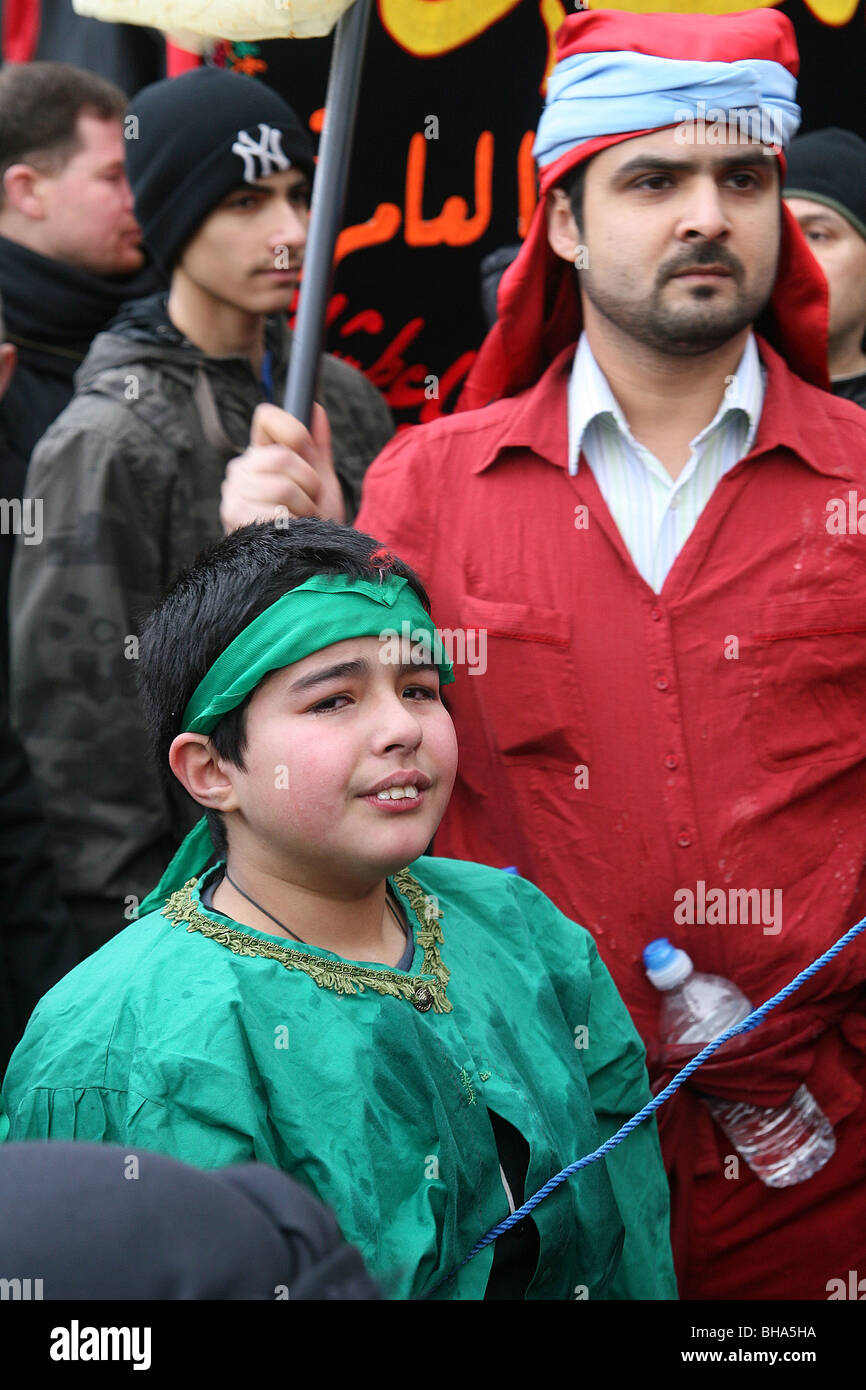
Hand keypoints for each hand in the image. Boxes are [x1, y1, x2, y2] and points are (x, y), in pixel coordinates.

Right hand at [220, 402, 345, 532]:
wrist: (302, 561)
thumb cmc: (309, 521)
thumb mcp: (319, 482)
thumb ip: (317, 447)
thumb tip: (317, 408)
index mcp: (259, 454)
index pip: (268, 417)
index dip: (295, 433)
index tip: (307, 457)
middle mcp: (241, 469)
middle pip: (284, 456)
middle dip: (309, 483)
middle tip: (308, 502)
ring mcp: (234, 493)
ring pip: (283, 487)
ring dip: (304, 508)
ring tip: (299, 519)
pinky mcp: (235, 517)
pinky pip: (276, 511)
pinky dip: (294, 524)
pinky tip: (290, 532)